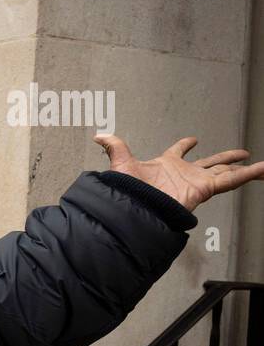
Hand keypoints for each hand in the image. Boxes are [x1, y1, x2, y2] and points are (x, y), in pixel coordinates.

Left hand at [94, 134, 263, 210]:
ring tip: (261, 164)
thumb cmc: (127, 191)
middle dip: (225, 157)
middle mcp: (184, 173)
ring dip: (245, 168)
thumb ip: (114, 147)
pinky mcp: (205, 189)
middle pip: (211, 162)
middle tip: (242, 152)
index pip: (178, 151)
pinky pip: (232, 180)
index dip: (185, 145)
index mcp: (166, 164)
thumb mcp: (121, 163)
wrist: (134, 209)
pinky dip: (250, 174)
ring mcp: (196, 181)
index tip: (193, 139)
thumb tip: (98, 136)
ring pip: (226, 172)